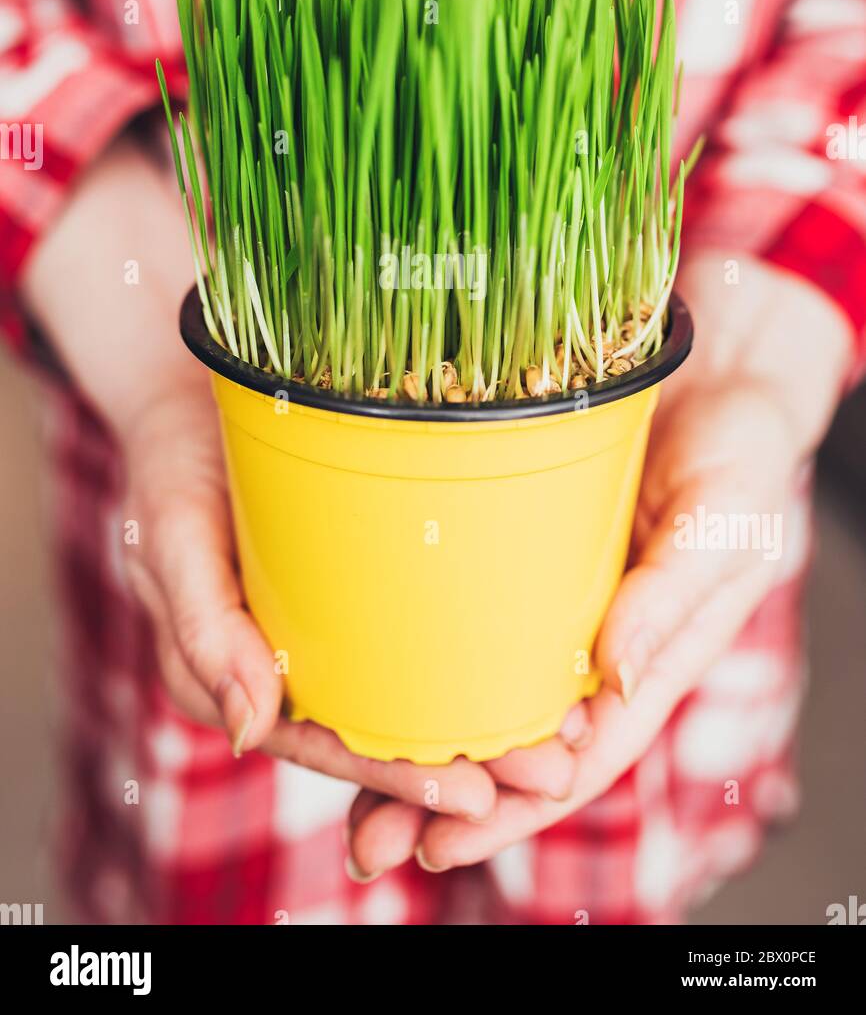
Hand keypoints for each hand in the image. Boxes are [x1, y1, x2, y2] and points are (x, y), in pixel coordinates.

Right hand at [21, 133, 583, 821]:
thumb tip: (248, 733)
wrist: (193, 388)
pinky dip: (464, 660)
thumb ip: (203, 629)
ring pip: (402, 696)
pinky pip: (409, 638)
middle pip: (376, 732)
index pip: (320, 743)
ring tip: (561, 738)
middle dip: (461, 765)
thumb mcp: (176, 532)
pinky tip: (530, 663)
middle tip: (548, 773)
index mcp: (232, 675)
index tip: (474, 793)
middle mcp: (282, 665)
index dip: (392, 775)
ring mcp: (321, 628)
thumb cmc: (176, 458)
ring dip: (478, 726)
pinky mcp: (352, 587)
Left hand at [344, 251, 851, 876]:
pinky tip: (351, 663)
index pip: (578, 758)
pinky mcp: (504, 540)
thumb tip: (618, 676)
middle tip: (363, 844)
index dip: (515, 811)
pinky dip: (407, 640)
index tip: (443, 846)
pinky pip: (452, 603)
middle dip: (438, 797)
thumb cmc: (738, 447)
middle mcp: (584, 638)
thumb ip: (676, 592)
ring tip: (329, 776)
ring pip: (468, 680)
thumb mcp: (724, 516)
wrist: (713, 362)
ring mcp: (541, 592)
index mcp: (645, 656)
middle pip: (507, 738)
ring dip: (408, 734)